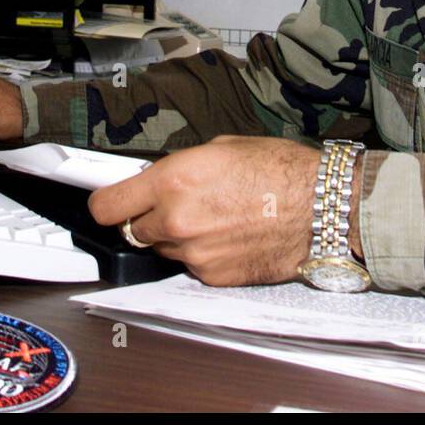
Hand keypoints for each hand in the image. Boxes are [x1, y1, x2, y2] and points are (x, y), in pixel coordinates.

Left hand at [88, 135, 319, 286]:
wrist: (321, 207)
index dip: (104, 205)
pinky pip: (190, 266)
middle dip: (147, 219)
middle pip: (131, 232)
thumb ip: (178, 169)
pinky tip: (228, 236)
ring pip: (162, 250)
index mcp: (173, 180)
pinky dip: (201, 255)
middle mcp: (177, 220)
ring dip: (176, 238)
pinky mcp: (212, 276)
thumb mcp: (220, 148)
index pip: (106, 207)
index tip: (108, 205)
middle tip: (175, 207)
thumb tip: (155, 182)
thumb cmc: (280, 171)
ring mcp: (194, 253)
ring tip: (214, 219)